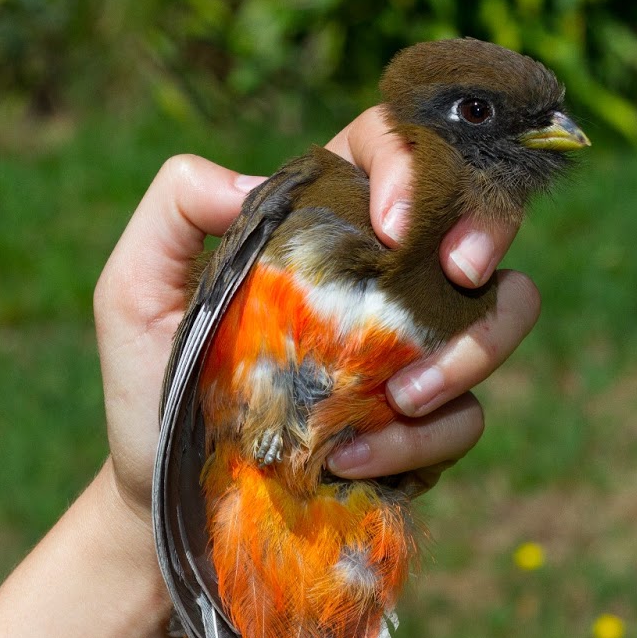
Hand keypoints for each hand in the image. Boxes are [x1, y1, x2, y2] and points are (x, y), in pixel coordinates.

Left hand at [93, 107, 541, 527]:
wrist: (167, 492)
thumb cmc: (149, 382)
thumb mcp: (132, 289)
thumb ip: (174, 209)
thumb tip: (251, 183)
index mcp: (321, 220)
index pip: (387, 146)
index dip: (409, 162)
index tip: (390, 225)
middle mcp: (382, 273)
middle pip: (478, 214)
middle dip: (490, 230)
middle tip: (458, 271)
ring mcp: (412, 347)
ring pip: (504, 312)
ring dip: (473, 350)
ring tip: (403, 397)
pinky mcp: (423, 424)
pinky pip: (465, 419)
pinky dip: (417, 442)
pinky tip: (348, 459)